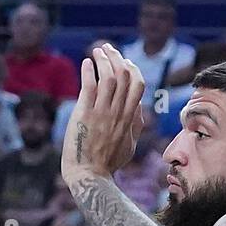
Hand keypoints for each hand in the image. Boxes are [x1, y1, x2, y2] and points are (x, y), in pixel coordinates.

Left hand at [62, 44, 144, 182]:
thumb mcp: (129, 145)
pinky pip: (90, 87)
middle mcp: (118, 113)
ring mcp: (102, 113)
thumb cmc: (108, 163)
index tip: (123, 61)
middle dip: (117, 57)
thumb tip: (140, 110)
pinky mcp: (85, 115)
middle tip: (107, 49)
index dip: (131, 69)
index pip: (138, 84)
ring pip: (109, 77)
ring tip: (97, 50)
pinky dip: (89, 72)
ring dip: (103, 60)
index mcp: (130, 118)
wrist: (90, 176)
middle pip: (124, 75)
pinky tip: (86, 63)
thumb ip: (136, 126)